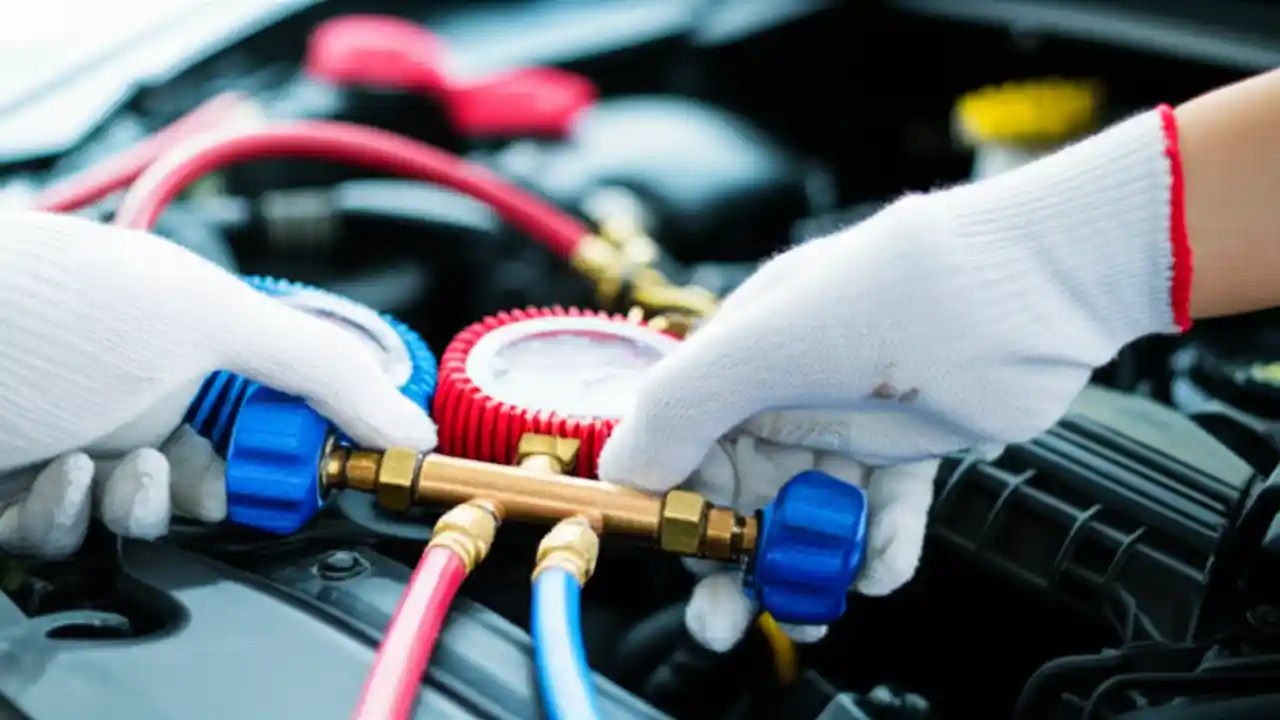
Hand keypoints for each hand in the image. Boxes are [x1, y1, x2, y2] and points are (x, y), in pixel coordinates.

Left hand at [0, 211, 435, 555]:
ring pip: (136, 513)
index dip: (291, 450)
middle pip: (208, 476)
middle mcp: (132, 390)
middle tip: (198, 469)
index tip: (308, 467)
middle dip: (208, 486)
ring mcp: (71, 438)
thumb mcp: (212, 318)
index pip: (271, 414)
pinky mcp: (14, 491)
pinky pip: (62, 533)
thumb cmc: (49, 300)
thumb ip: (323, 370)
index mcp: (190, 344)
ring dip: (137, 500)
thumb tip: (414, 420)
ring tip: (123, 463)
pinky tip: (61, 474)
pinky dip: (69, 515)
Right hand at [599, 108, 1184, 647]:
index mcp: (737, 361)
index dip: (679, 509)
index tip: (689, 558)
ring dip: (805, 569)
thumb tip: (620, 470)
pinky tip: (881, 566)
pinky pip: (880, 515)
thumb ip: (681, 405)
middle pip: (740, 495)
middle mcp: (785, 394)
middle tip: (726, 619)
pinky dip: (878, 549)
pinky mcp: (909, 448)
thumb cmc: (893, 296)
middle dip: (731, 562)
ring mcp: (848, 423)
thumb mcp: (764, 344)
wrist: (1029, 287)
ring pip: (808, 516)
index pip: (683, 448)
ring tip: (814, 610)